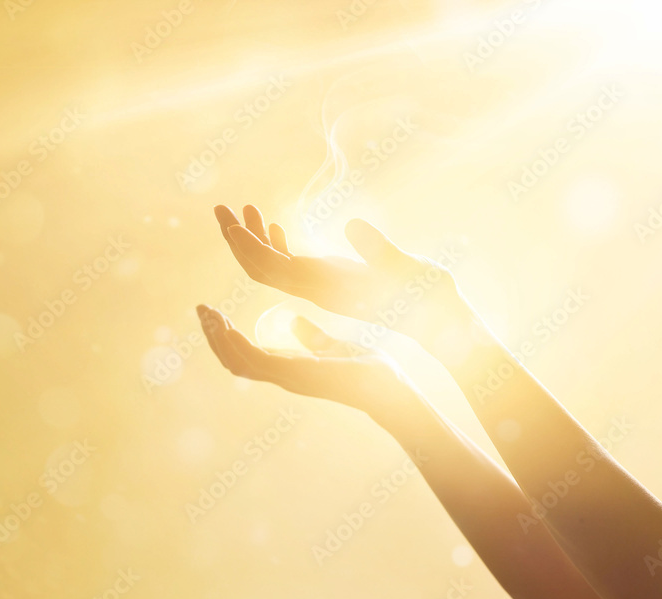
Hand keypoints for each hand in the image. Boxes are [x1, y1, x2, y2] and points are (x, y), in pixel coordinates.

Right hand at [196, 304, 426, 433]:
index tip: (215, 312)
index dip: (225, 335)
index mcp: (289, 366)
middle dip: (213, 336)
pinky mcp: (294, 375)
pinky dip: (236, 344)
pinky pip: (255, 361)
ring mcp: (286, 377)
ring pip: (237, 361)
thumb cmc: (366, 369)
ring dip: (218, 338)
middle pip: (233, 359)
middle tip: (202, 309)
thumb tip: (296, 323)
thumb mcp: (333, 346)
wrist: (389, 386)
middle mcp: (282, 374)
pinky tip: (226, 325)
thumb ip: (312, 337)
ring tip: (207, 313)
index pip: (245, 353)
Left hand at [213, 205, 463, 343]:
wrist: (442, 328)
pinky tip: (275, 228)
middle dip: (238, 239)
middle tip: (218, 208)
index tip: (229, 226)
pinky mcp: (332, 286)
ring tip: (240, 208)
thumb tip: (353, 224)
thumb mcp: (407, 269)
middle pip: (262, 268)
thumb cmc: (429, 299)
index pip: (274, 270)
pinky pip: (292, 270)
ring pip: (274, 268)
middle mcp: (319, 290)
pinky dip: (278, 247)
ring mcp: (323, 289)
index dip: (250, 248)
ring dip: (255, 240)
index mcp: (328, 287)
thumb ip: (380, 250)